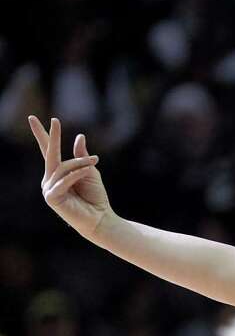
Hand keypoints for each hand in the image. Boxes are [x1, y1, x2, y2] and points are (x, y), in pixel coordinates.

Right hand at [28, 116, 113, 240]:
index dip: (43, 135)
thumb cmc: (94, 196)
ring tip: (94, 161)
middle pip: (50, 155)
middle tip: (54, 120)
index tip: (33, 118)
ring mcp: (49, 188)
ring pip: (62, 167)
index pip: (48, 151)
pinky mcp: (52, 197)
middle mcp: (50, 179)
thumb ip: (82, 156)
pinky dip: (76, 174)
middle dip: (52, 137)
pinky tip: (87, 170)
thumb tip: (79, 136)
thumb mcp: (89, 171)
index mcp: (57, 172)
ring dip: (80, 163)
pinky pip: (64, 180)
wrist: (100, 217)